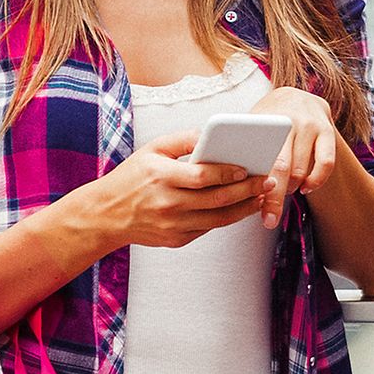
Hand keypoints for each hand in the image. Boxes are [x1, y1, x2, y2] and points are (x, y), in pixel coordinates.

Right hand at [94, 131, 263, 249]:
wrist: (105, 215)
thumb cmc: (131, 177)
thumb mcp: (151, 150)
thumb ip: (183, 140)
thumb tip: (213, 133)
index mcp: (160, 177)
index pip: (203, 176)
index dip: (229, 173)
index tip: (249, 167)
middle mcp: (168, 203)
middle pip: (217, 199)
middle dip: (248, 190)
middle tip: (268, 181)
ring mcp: (173, 225)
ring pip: (219, 219)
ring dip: (244, 208)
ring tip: (261, 195)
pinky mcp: (176, 240)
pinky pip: (208, 228)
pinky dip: (227, 218)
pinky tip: (241, 207)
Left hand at [252, 86, 346, 229]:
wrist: (297, 94)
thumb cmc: (266, 119)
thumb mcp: (251, 125)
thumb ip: (238, 146)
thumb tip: (218, 180)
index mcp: (263, 118)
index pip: (256, 155)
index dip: (253, 182)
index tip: (250, 203)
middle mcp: (288, 119)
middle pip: (281, 168)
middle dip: (275, 198)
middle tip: (269, 221)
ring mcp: (310, 125)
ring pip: (302, 169)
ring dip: (292, 189)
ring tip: (283, 195)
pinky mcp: (328, 131)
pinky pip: (326, 164)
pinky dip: (316, 180)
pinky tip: (306, 189)